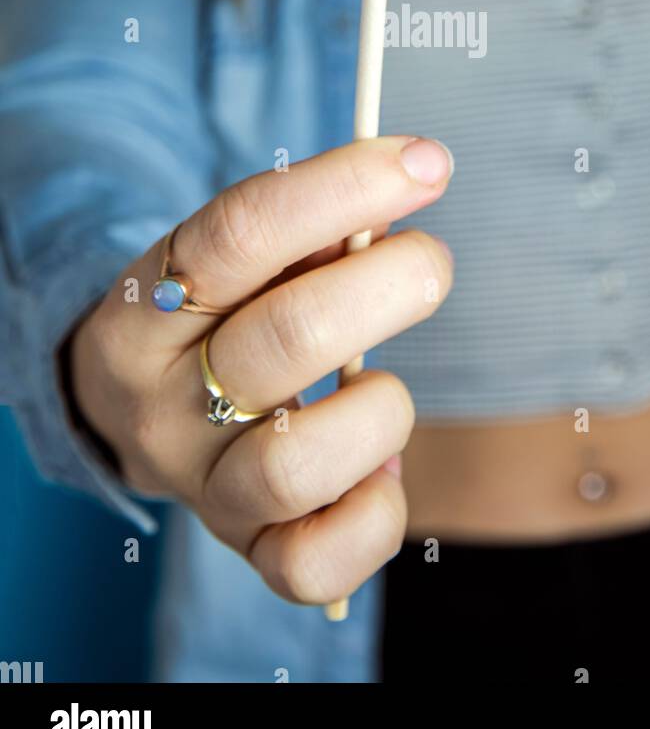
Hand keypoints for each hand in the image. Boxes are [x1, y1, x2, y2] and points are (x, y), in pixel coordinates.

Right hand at [69, 136, 453, 604]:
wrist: (140, 412)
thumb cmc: (220, 312)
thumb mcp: (235, 259)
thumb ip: (308, 226)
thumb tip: (408, 181)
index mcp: (147, 308)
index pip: (243, 231)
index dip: (347, 187)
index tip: (426, 163)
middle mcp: (159, 405)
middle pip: (288, 337)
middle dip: (392, 283)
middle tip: (429, 261)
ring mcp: (200, 488)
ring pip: (299, 462)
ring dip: (381, 408)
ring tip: (381, 384)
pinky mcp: (246, 551)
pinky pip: (314, 566)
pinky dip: (376, 511)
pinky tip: (381, 467)